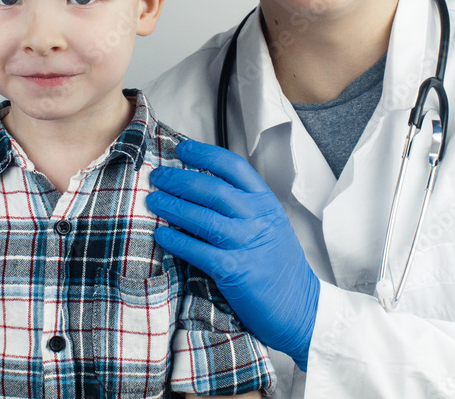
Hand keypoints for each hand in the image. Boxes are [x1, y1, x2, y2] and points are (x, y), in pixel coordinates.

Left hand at [146, 140, 319, 370]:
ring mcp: (247, 244)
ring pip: (204, 218)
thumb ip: (244, 205)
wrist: (301, 306)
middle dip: (180, 180)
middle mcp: (258, 219)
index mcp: (266, 202)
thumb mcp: (270, 224)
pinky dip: (177, 241)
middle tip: (157, 176)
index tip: (182, 148)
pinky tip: (162, 234)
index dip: (205, 154)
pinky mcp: (235, 271)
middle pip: (213, 189)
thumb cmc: (279, 264)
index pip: (233, 167)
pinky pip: (199, 251)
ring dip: (173, 206)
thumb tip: (202, 186)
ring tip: (153, 200)